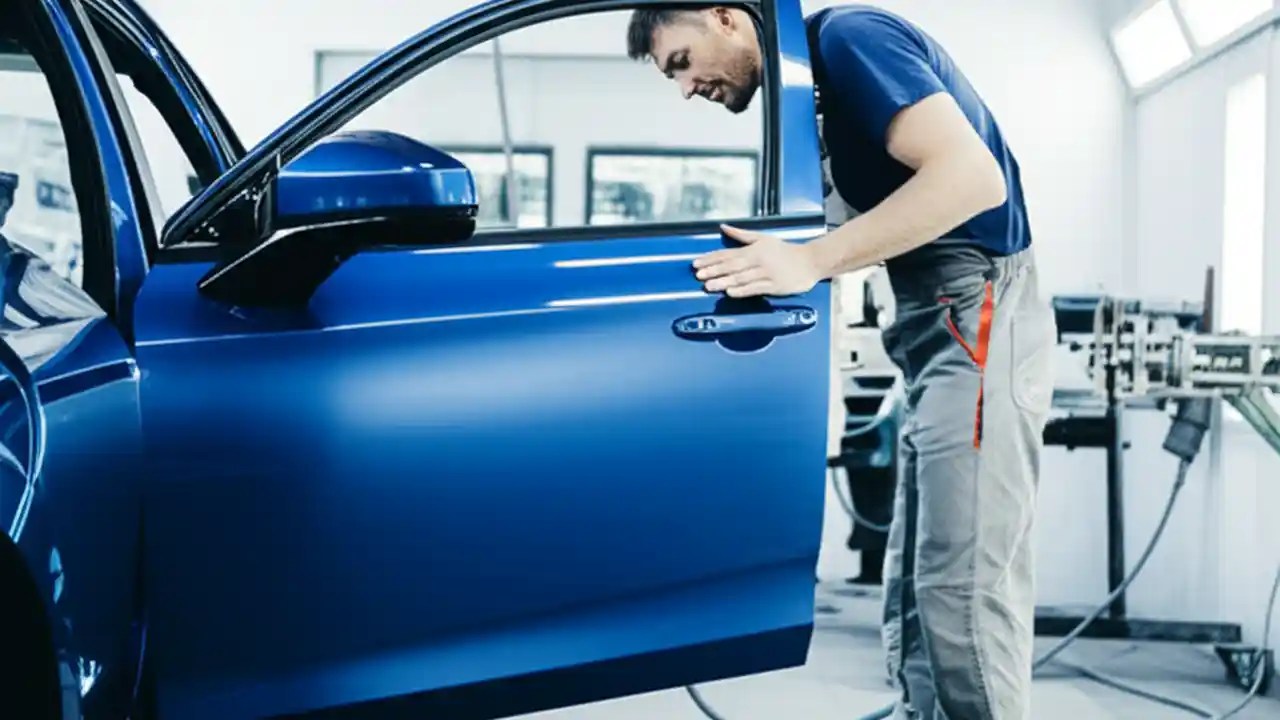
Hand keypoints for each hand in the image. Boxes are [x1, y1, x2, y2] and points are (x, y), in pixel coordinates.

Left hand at [693, 225, 823, 296]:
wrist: (809, 261)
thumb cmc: (784, 250)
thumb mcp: (763, 238)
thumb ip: (741, 235)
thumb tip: (723, 227)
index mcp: (753, 249)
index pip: (727, 254)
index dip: (711, 259)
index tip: (696, 263)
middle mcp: (757, 261)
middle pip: (732, 266)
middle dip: (714, 271)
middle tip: (698, 275)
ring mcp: (765, 274)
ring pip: (741, 278)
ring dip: (723, 282)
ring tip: (708, 286)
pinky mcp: (773, 286)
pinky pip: (755, 289)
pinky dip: (742, 291)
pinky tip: (730, 293)